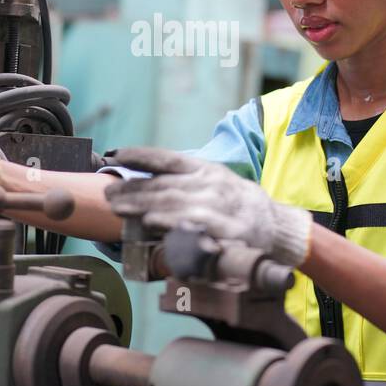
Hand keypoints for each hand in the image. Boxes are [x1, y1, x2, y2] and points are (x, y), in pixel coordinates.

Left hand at [104, 147, 311, 267]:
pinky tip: (153, 224)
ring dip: (143, 206)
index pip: (168, 159)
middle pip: (165, 185)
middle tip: (107, 194)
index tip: (115, 154)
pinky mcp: (227, 231)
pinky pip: (195, 227)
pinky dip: (172, 224)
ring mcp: (220, 208)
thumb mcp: (214, 183)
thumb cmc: (239, 206)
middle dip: (132, 190)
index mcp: (206, 170)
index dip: (140, 155)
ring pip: (175, 204)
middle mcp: (212, 185)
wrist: (278, 227)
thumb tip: (143, 186)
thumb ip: (183, 183)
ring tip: (119, 208)